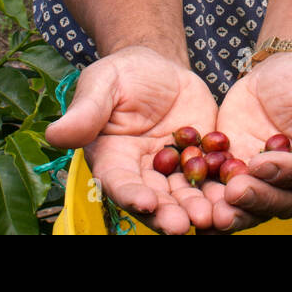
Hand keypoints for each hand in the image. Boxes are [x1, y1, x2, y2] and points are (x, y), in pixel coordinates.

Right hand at [43, 45, 218, 234]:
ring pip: (184, 196)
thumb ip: (85, 112)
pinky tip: (238, 194)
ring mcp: (172, 171)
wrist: (159, 66)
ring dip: (198, 209)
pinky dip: (223, 189)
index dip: (130, 195)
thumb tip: (54, 134)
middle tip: (186, 225)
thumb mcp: (102, 83)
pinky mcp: (200, 162)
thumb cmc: (123, 73)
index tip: (144, 203)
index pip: (119, 182)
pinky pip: (211, 179)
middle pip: (154, 200)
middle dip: (169, 214)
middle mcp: (141, 173)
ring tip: (214, 217)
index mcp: (112, 159)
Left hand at [206, 52, 291, 232]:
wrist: (275, 74)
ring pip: (257, 208)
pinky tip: (198, 217)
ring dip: (236, 213)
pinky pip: (231, 201)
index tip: (261, 164)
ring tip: (213, 213)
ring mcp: (273, 186)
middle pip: (284, 199)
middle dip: (258, 197)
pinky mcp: (243, 181)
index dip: (286, 172)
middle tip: (233, 191)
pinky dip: (215, 209)